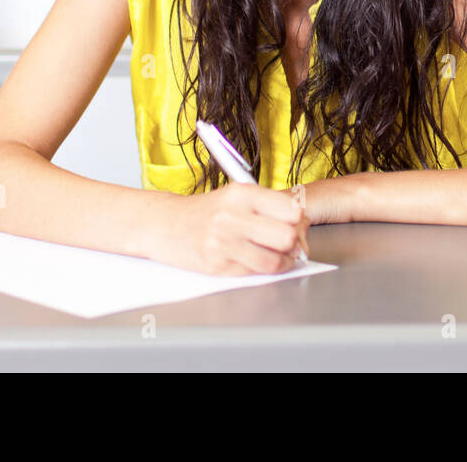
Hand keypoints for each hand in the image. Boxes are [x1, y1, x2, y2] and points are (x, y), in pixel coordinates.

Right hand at [151, 182, 310, 275]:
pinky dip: (262, 269)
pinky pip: (255, 272)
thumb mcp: (235, 196)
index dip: (301, 220)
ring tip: (277, 255)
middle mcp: (233, 217)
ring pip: (275, 260)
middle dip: (295, 243)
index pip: (292, 210)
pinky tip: (257, 260)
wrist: (164, 224)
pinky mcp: (218, 265)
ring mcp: (224, 243)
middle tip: (291, 244)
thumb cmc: (205, 210)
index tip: (298, 224)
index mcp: (242, 194)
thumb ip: (267, 206)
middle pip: (288, 236)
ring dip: (283, 261)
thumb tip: (301, 223)